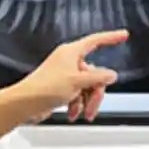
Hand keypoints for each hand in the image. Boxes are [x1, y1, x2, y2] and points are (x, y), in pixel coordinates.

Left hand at [9, 29, 128, 122]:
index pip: (96, 41)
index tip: (123, 34)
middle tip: (93, 105)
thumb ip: (98, 78)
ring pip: (87, 87)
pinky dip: (78, 105)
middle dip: (96, 92)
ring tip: (82, 113)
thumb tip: (111, 75)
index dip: (111, 37)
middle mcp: (68, 62)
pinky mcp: (60, 88)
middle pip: (94, 73)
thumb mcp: (77, 82)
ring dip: (87, 102)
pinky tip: (73, 113)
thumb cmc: (45, 88)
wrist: (25, 104)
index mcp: (71, 53)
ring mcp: (64, 75)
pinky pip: (77, 94)